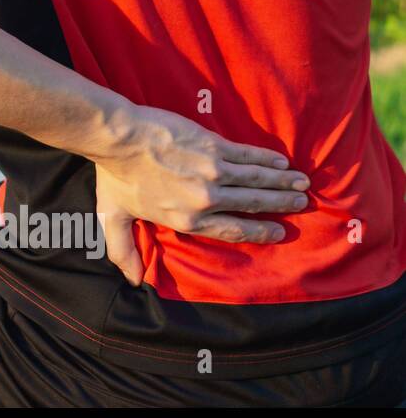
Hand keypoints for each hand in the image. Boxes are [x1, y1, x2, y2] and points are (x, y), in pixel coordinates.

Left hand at [90, 105, 308, 285]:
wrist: (119, 137)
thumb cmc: (115, 176)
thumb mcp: (114, 218)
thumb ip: (124, 251)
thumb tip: (131, 280)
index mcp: (188, 220)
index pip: (233, 231)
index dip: (260, 232)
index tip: (279, 232)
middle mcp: (207, 200)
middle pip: (252, 205)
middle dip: (280, 206)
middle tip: (301, 204)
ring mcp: (214, 172)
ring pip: (257, 181)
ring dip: (283, 183)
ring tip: (303, 185)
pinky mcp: (215, 147)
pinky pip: (249, 157)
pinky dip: (269, 160)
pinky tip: (283, 163)